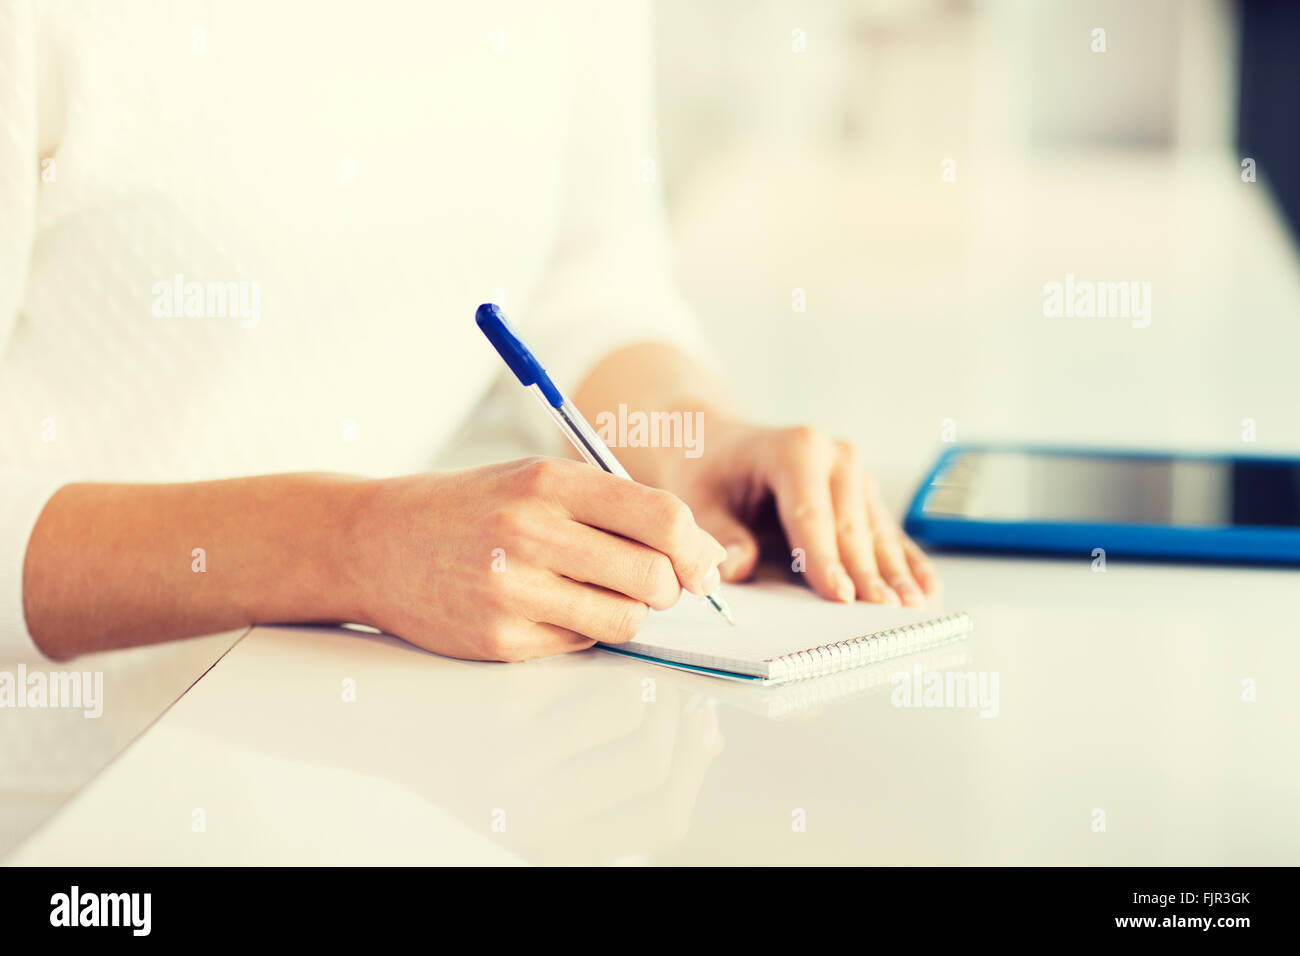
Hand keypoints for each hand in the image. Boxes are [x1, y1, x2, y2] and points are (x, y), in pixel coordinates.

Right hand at [346, 457, 726, 660]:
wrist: (374, 543)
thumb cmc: (470, 508)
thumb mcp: (536, 479)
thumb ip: (616, 507)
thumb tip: (701, 555)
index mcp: (549, 482)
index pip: (661, 518)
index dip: (697, 548)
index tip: (703, 565)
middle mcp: (530, 533)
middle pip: (653, 576)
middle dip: (669, 586)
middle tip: (655, 583)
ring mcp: (512, 591)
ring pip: (624, 619)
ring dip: (628, 612)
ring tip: (598, 592)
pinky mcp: (498, 640)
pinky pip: (580, 645)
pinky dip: (581, 630)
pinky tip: (547, 607)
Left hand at [652, 422, 939, 607]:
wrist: (720, 444)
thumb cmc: (708, 472)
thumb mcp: (697, 500)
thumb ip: (720, 535)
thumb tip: (739, 568)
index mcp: (794, 449)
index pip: (812, 514)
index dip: (825, 559)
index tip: (841, 596)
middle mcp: (834, 455)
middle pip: (852, 527)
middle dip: (867, 574)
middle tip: (884, 614)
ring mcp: (856, 473)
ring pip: (877, 532)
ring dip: (895, 573)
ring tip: (912, 609)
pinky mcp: (865, 492)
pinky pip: (889, 532)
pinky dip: (907, 562)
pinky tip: (927, 588)